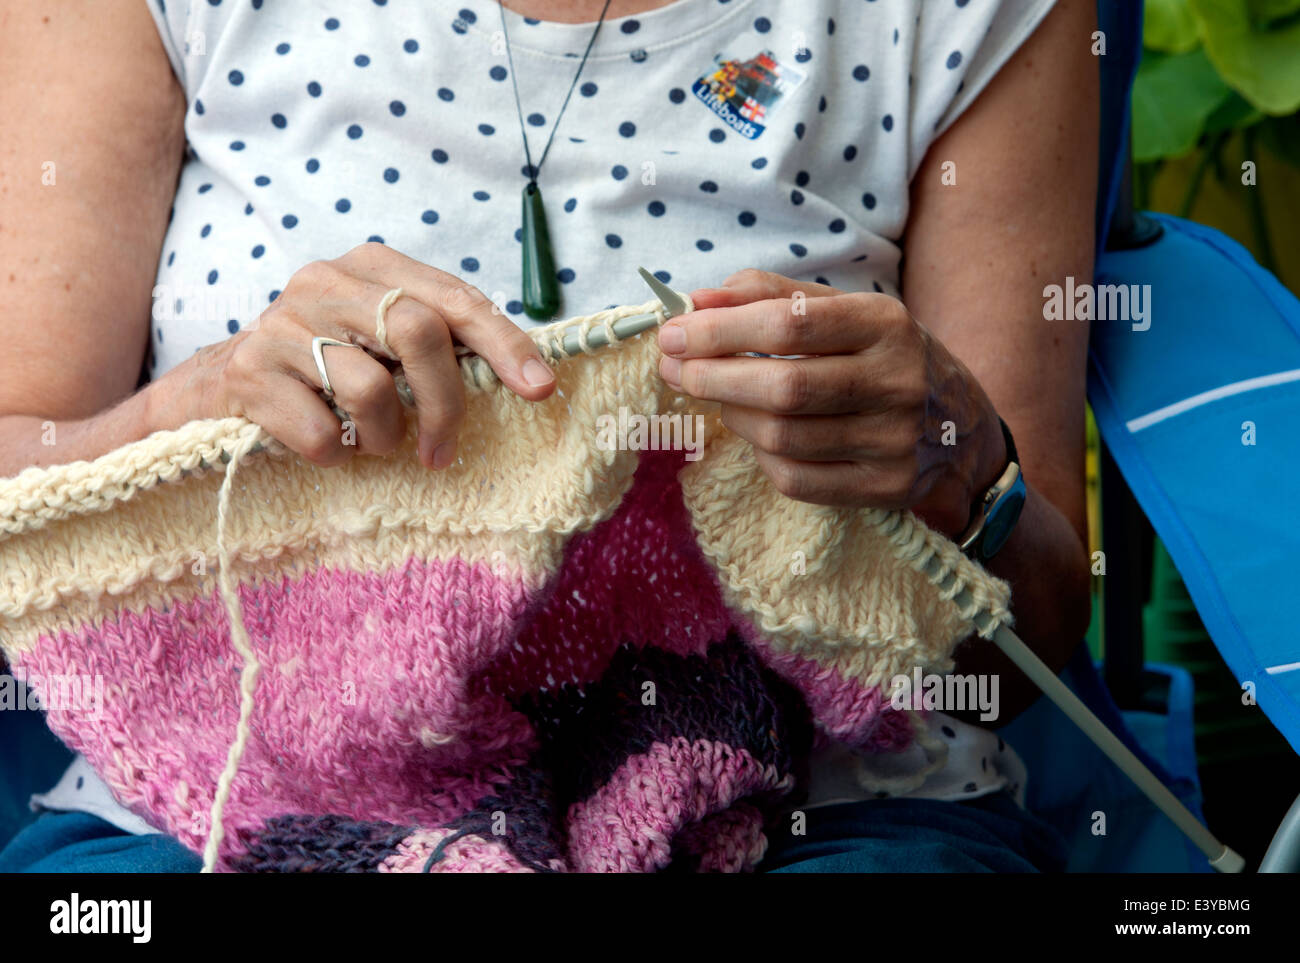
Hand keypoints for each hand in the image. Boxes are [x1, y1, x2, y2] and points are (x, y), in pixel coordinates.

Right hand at [187, 243, 555, 468]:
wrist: (219, 387)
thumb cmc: (324, 367)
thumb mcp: (380, 340)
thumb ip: (436, 341)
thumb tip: (526, 376)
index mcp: (372, 267)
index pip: (454, 298)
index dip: (503, 343)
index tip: (540, 388)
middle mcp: (325, 282)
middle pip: (417, 332)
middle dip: (445, 402)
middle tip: (444, 450)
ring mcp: (282, 324)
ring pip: (371, 389)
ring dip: (384, 437)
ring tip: (372, 444)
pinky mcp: (250, 373)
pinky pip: (322, 433)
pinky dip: (337, 454)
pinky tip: (328, 447)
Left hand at [657, 269, 1006, 536]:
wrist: (961, 429)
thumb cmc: (882, 359)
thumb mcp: (845, 312)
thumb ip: (771, 297)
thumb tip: (695, 302)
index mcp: (886, 324)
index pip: (790, 321)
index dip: (720, 329)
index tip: (674, 332)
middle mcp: (897, 382)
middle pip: (782, 385)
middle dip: (711, 376)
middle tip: (674, 369)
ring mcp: (893, 441)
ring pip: (781, 436)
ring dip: (732, 414)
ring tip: (719, 396)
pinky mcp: (884, 488)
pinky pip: (796, 479)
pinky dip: (761, 456)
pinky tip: (758, 435)